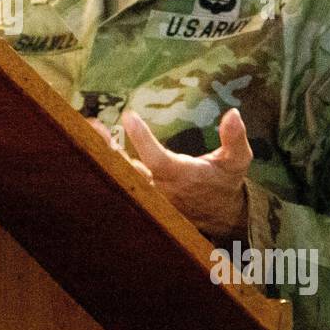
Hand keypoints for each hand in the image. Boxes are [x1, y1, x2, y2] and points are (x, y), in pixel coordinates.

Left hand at [87, 107, 252, 238]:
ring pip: (121, 174)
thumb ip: (235, 139)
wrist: (218, 215)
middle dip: (110, 149)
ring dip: (103, 152)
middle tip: (94, 125)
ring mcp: (148, 193)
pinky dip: (105, 161)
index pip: (158, 160)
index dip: (143, 141)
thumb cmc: (225, 181)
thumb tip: (234, 114)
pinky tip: (93, 140)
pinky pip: (119, 178)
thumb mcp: (238, 161)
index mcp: (182, 176)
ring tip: (91, 127)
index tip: (129, 116)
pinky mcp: (141, 194)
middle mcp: (161, 187)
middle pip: (129, 170)